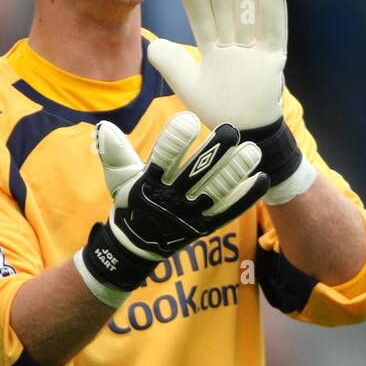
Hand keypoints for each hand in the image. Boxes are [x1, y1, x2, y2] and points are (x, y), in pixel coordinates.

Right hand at [74, 110, 268, 304]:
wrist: (135, 246)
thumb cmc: (130, 203)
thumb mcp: (118, 179)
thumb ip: (115, 152)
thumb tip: (103, 128)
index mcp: (148, 184)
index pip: (162, 160)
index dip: (175, 140)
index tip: (189, 120)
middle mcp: (171, 200)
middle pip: (195, 174)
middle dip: (214, 153)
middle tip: (231, 130)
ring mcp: (190, 215)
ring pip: (216, 192)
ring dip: (235, 172)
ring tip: (253, 151)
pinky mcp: (205, 226)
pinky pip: (229, 211)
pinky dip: (246, 197)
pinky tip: (262, 180)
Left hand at [147, 0, 286, 132]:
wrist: (242, 132)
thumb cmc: (217, 110)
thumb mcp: (189, 87)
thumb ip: (172, 66)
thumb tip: (153, 45)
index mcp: (213, 48)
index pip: (203, 19)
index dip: (195, 0)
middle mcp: (234, 44)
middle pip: (227, 10)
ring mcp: (254, 49)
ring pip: (249, 14)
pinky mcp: (272, 58)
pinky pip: (275, 31)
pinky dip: (273, 10)